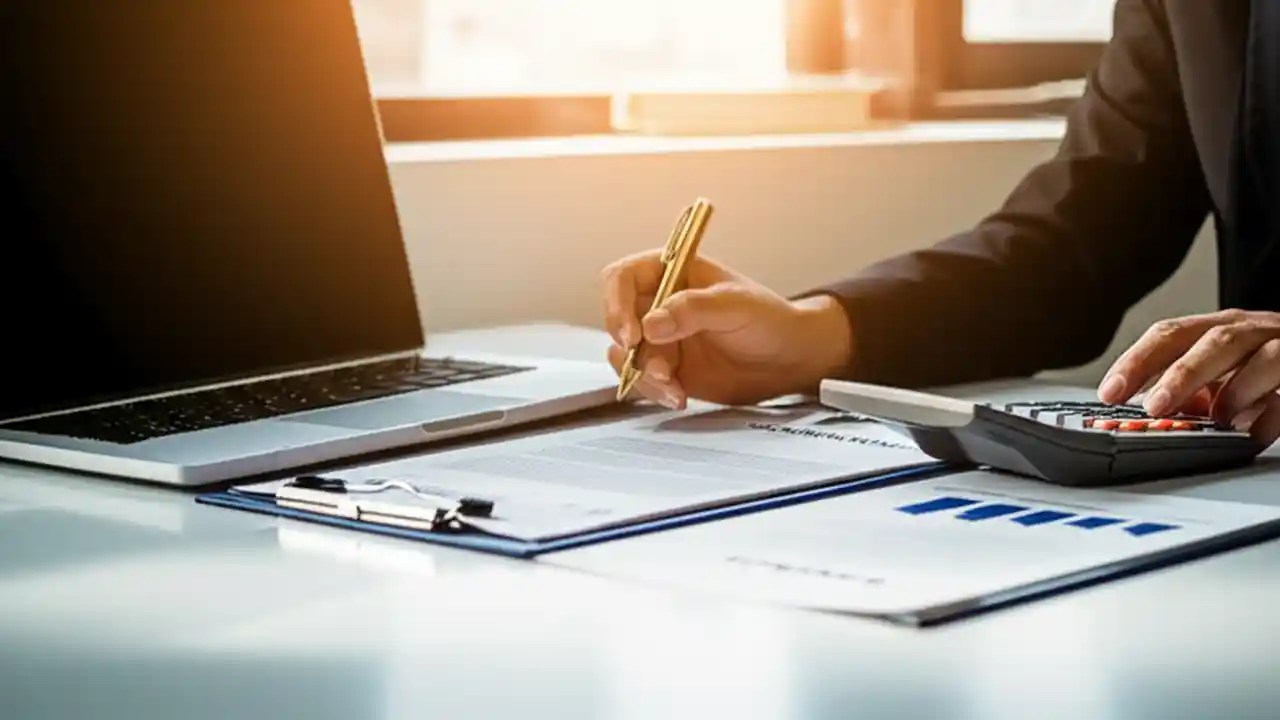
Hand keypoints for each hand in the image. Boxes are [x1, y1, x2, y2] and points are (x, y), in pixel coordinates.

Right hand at [600, 251, 853, 408]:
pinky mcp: (665, 368)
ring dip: (643, 374)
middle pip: (616, 320)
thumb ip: (694, 309)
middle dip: (631, 348)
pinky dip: (653, 391)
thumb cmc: (769, 319)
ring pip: (624, 355)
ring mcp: (659, 338)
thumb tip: (652, 324)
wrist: (788, 360)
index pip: (622, 278)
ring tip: (674, 386)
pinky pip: (641, 380)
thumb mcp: (737, 305)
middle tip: (658, 368)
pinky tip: (679, 396)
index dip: (617, 304)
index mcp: (670, 272)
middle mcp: (657, 303)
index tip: (633, 334)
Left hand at [1098, 310, 1279, 444]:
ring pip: (1265, 358)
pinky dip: (1276, 413)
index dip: (1137, 361)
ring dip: (1236, 389)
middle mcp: (1251, 331)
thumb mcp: (1220, 377)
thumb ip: (1189, 393)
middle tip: (1155, 406)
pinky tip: (1256, 432)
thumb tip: (1147, 415)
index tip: (1110, 392)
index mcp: (1216, 329)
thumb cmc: (1266, 370)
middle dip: (1182, 374)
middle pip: (1214, 342)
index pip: (1169, 335)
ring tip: (1217, 416)